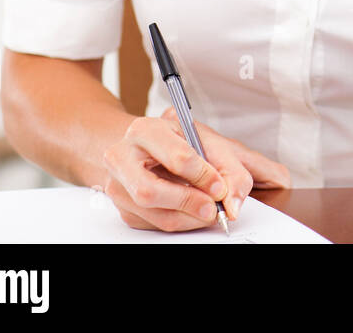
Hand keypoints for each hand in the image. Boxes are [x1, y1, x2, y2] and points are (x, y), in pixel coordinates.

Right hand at [99, 108, 291, 231]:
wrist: (147, 148)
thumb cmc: (183, 143)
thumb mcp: (214, 145)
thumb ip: (235, 170)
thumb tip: (235, 204)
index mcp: (148, 130)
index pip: (178, 156)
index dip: (205, 176)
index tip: (221, 188)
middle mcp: (123, 155)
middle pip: (150, 191)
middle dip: (189, 203)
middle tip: (214, 209)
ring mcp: (117, 183)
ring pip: (148, 212)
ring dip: (184, 217)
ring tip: (207, 212)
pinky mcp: (121, 206)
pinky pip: (149, 223)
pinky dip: (176, 221)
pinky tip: (190, 212)